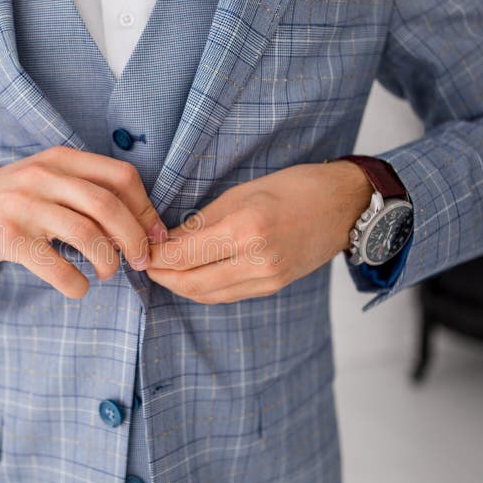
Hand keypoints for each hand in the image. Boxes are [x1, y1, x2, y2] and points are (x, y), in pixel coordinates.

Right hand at [0, 146, 167, 297]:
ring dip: (108, 261)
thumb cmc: (18, 199)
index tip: (155, 235)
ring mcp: (25, 206)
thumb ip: (90, 191)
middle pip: (108, 205)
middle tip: (141, 261)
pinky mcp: (10, 238)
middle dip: (135, 238)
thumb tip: (144, 226)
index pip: (121, 176)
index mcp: (61, 159)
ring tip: (108, 273)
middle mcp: (44, 177)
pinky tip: (79, 286)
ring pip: (87, 234)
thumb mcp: (50, 179)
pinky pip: (56, 267)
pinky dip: (77, 283)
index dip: (145, 208)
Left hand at [146, 162, 372, 303]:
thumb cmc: (293, 187)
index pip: (184, 255)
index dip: (155, 256)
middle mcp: (257, 260)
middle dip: (161, 276)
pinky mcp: (273, 288)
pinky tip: (189, 277)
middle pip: (191, 283)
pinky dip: (203, 289)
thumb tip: (166, 242)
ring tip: (161, 271)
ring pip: (208, 295)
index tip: (138, 249)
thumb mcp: (240, 194)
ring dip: (179, 286)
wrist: (343, 205)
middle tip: (143, 264)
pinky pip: (227, 295)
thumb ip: (201, 222)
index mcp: (247, 230)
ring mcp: (267, 279)